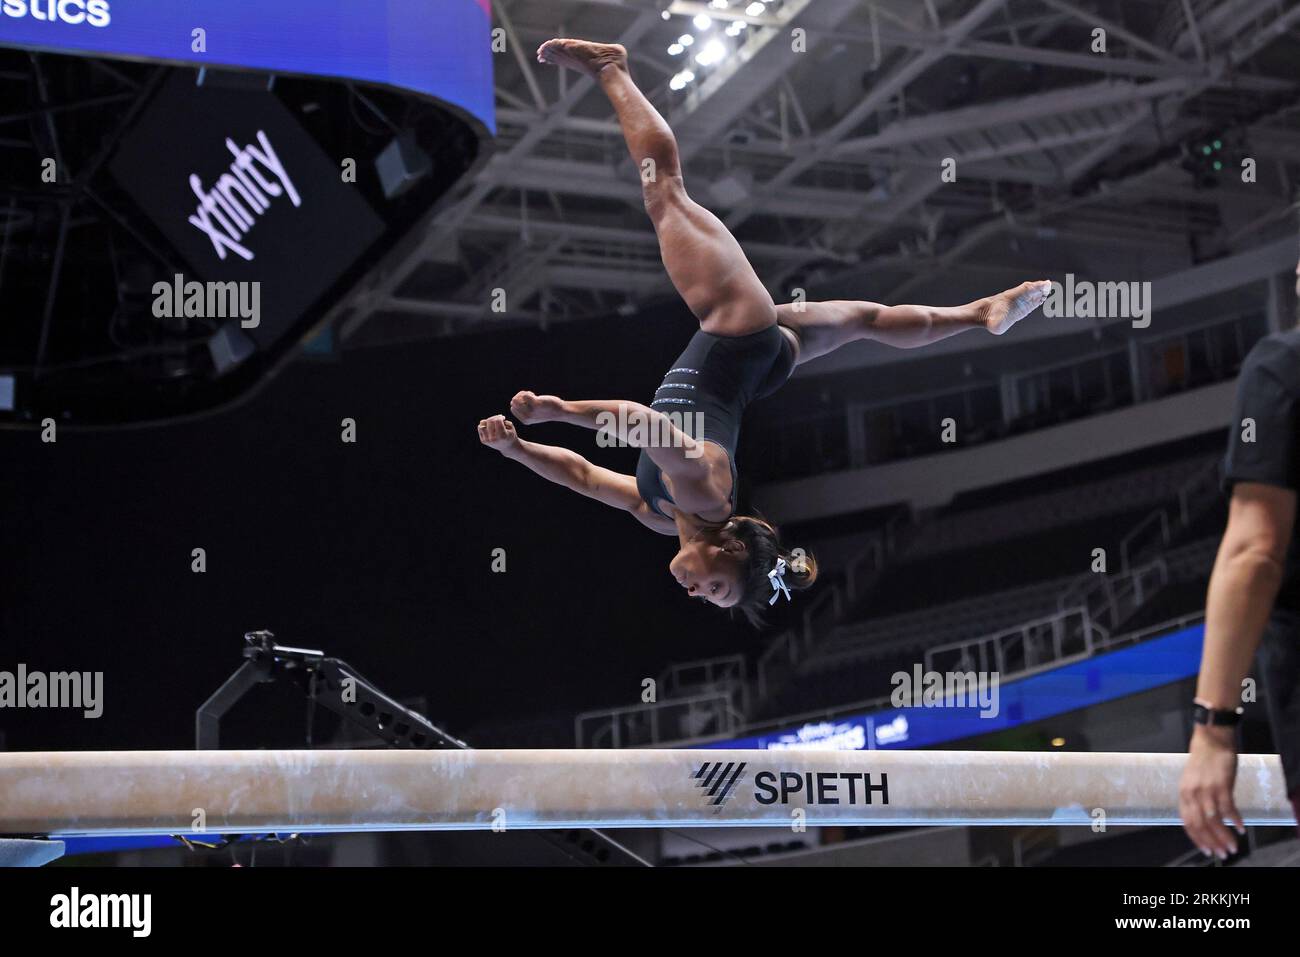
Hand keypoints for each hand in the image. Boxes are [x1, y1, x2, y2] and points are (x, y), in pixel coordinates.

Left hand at [477, 415, 519, 454]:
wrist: (507, 447)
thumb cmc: (510, 435)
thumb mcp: (510, 427)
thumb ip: (499, 421)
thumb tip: (483, 421)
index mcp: (502, 436)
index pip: (498, 421)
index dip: (500, 417)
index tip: (503, 418)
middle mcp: (493, 439)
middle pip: (490, 421)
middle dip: (494, 417)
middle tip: (498, 419)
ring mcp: (487, 440)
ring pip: (482, 424)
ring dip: (488, 421)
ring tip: (493, 423)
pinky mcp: (483, 441)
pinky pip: (480, 428)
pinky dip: (484, 425)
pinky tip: (490, 427)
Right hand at [510, 390, 564, 424]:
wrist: (559, 411)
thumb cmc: (545, 410)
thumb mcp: (533, 414)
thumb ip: (523, 410)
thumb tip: (513, 401)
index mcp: (525, 421)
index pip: (513, 408)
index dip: (518, 403)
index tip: (527, 402)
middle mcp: (527, 417)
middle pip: (513, 402)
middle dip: (519, 397)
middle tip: (529, 398)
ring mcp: (531, 411)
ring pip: (517, 398)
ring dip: (523, 394)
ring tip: (531, 396)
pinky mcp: (536, 404)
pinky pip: (524, 395)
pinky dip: (527, 392)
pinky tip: (534, 395)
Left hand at [1179, 726, 1244, 859]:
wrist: (1211, 740)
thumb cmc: (1203, 762)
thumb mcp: (1193, 782)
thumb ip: (1196, 800)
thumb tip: (1205, 821)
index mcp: (1183, 794)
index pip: (1187, 823)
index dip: (1197, 839)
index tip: (1207, 851)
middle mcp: (1192, 794)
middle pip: (1200, 825)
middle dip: (1212, 842)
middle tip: (1224, 853)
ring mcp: (1207, 790)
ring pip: (1214, 820)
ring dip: (1224, 836)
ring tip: (1233, 846)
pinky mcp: (1222, 785)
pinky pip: (1228, 808)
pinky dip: (1235, 821)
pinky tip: (1241, 828)